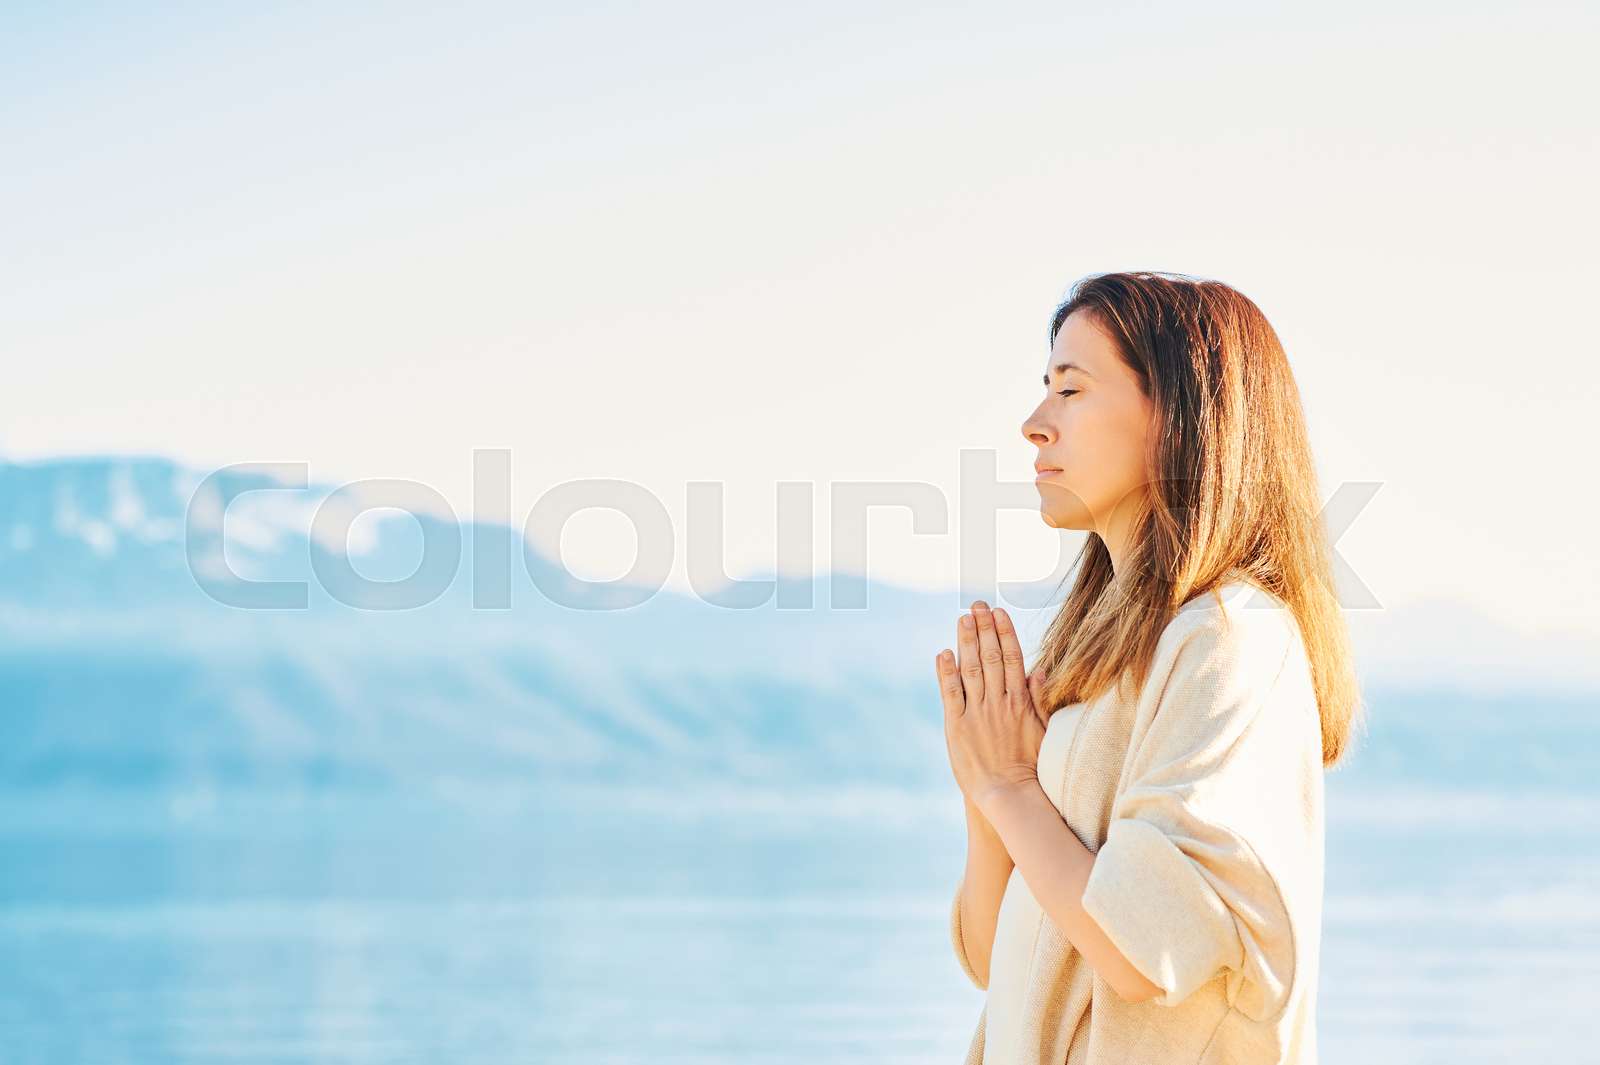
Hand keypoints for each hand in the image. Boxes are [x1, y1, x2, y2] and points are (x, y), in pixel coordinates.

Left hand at [936, 600, 1049, 810]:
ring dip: (966, 642)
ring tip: (962, 618)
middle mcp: (998, 702)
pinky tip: (943, 653)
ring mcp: (977, 713)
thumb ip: (1040, 698)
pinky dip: (946, 672)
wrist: (1010, 795)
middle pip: (991, 656)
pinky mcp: (957, 726)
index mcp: (1020, 701)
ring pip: (971, 669)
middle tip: (977, 605)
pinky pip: (951, 694)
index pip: (1013, 657)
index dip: (1004, 632)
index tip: (999, 612)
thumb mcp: (1043, 730)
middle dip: (983, 628)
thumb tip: (1039, 669)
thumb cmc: (1030, 766)